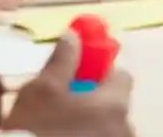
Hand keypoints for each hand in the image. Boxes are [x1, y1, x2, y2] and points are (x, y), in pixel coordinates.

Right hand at [3, 31, 134, 136]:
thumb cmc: (38, 129)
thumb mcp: (42, 89)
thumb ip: (63, 59)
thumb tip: (74, 36)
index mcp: (114, 104)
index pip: (121, 76)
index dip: (99, 70)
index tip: (77, 73)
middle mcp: (124, 129)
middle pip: (114, 106)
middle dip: (92, 102)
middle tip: (61, 106)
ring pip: (106, 129)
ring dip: (89, 125)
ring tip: (57, 129)